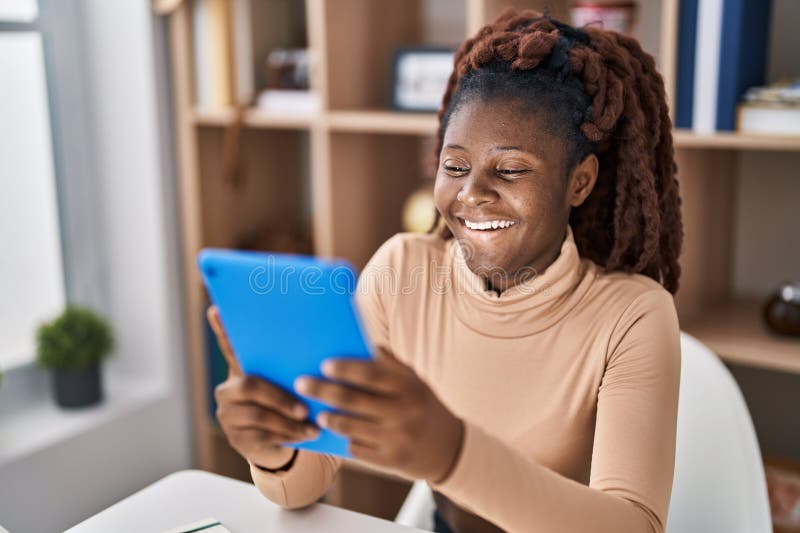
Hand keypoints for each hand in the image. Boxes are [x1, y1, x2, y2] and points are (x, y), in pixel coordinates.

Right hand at [207, 306, 319, 469]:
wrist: (282, 444)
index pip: (229, 346)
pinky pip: (262, 436)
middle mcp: (228, 390)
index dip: (222, 330)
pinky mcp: (236, 439)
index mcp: (242, 370)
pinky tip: (307, 436)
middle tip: (305, 408)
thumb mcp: (291, 384)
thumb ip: (294, 367)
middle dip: (281, 398)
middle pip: (249, 385)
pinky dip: (288, 436)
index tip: (216, 309)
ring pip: (258, 414)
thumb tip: (320, 345)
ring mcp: (228, 415)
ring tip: (313, 426)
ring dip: (289, 421)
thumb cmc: (289, 405)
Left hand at [294, 347, 463, 482]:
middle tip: (301, 384)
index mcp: (409, 387)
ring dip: (329, 418)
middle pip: (354, 400)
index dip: (346, 369)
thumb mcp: (414, 380)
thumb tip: (358, 341)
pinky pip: (358, 448)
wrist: (450, 447)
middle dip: (323, 391)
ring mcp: (397, 438)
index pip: (372, 375)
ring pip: (351, 427)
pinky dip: (345, 440)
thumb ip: (389, 363)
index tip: (324, 364)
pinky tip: (335, 434)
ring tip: (317, 413)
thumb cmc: (423, 404)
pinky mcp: (391, 460)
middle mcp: (404, 412)